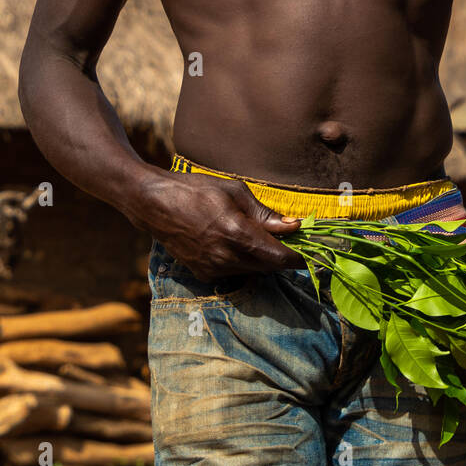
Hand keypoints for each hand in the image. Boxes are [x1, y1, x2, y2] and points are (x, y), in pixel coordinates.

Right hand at [127, 168, 304, 278]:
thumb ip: (265, 213)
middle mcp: (226, 257)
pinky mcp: (203, 274)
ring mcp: (213, 269)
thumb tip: (293, 226)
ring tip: (263, 238)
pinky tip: (238, 243)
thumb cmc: (195, 190)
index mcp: (237, 234)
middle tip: (290, 241)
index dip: (298, 258)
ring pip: (252, 271)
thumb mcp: (235, 191)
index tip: (311, 253)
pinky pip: (234, 272)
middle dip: (282, 257)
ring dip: (263, 259)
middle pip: (268, 268)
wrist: (154, 205)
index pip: (279, 258)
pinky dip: (244, 262)